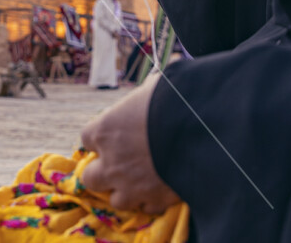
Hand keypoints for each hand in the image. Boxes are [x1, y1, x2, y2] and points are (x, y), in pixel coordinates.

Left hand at [80, 72, 179, 212]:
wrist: (204, 131)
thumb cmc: (176, 100)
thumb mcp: (157, 87)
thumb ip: (147, 91)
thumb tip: (155, 83)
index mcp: (105, 130)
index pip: (86, 138)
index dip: (100, 137)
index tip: (113, 134)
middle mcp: (112, 162)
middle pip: (90, 178)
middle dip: (103, 172)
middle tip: (120, 164)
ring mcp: (132, 186)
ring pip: (117, 200)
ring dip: (125, 191)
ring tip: (140, 181)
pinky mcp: (156, 200)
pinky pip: (148, 208)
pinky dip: (153, 200)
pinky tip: (162, 189)